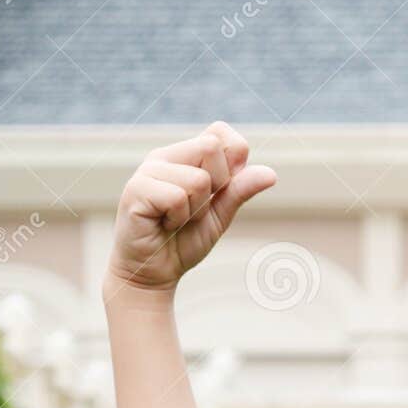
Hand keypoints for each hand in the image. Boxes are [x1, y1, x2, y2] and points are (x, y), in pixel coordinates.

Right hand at [102, 119, 276, 298]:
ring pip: (197, 178)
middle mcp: (165, 156)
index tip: (216, 191)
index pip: (220, 133)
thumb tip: (271, 174)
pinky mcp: (136, 189)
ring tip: (176, 221)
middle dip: (216, 186)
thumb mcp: (220, 216)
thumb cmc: (182, 243)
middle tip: (194, 210)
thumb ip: (240, 192)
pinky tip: (163, 225)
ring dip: (195, 210)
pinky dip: (178, 219)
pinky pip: (177, 197)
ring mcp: (148, 170)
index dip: (231, 162)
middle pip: (211, 147)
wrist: (154, 274)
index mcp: (185, 155)